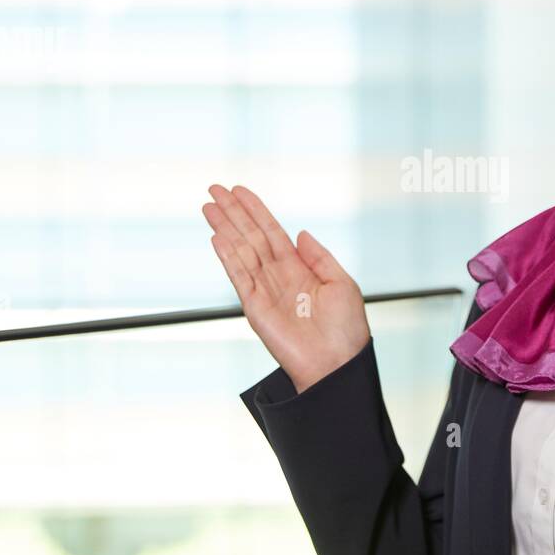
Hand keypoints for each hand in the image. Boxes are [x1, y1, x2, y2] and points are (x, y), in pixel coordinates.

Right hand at [202, 184, 370, 393]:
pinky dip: (227, 256)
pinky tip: (217, 237)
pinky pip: (239, 276)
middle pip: (251, 236)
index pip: (273, 232)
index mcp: (301, 269)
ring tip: (208, 206)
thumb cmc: (346, 330)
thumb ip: (319, 257)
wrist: (337, 365)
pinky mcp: (255, 309)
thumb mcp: (342, 284)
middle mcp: (279, 277)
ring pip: (240, 251)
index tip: (240, 191)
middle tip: (214, 189)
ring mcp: (264, 291)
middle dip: (233, 213)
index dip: (256, 211)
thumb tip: (300, 232)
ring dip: (224, 228)